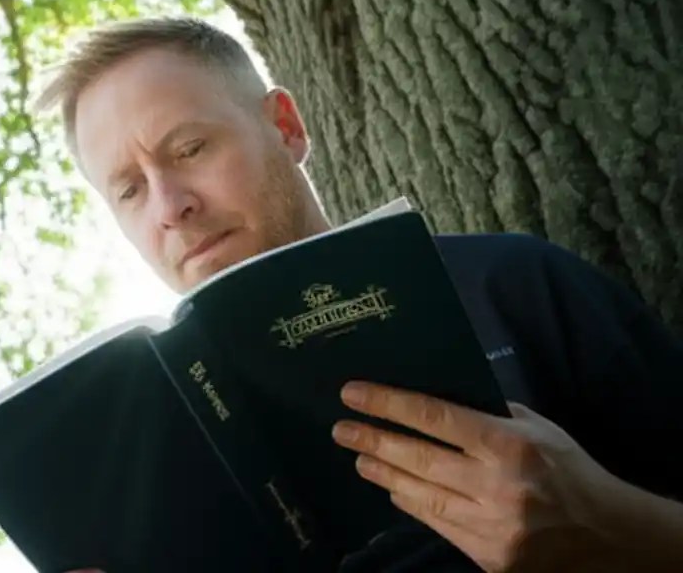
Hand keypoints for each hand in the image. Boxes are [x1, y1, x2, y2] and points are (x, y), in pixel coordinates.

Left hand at [331, 381, 625, 571]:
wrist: (608, 535)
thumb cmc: (568, 470)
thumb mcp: (537, 428)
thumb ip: (489, 413)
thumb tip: (435, 396)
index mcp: (509, 445)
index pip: (434, 416)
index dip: (388, 404)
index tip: (353, 394)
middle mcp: (496, 486)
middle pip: (417, 458)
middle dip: (373, 441)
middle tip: (342, 429)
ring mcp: (491, 526)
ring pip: (420, 495)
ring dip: (384, 475)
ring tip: (360, 459)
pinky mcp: (488, 557)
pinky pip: (437, 524)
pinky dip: (412, 504)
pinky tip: (394, 490)